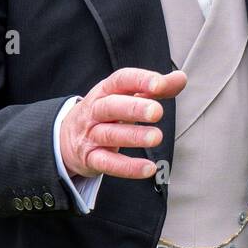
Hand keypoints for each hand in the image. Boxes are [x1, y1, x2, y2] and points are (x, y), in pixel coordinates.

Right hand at [58, 68, 186, 178]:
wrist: (66, 137)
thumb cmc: (106, 112)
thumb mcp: (125, 96)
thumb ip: (155, 88)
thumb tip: (181, 78)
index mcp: (105, 91)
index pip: (121, 80)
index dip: (139, 80)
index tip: (159, 83)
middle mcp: (95, 111)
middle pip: (111, 106)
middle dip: (134, 108)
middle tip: (157, 111)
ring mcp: (91, 135)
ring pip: (109, 134)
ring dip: (133, 136)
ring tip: (156, 137)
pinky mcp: (90, 158)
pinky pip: (108, 163)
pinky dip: (128, 167)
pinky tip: (149, 169)